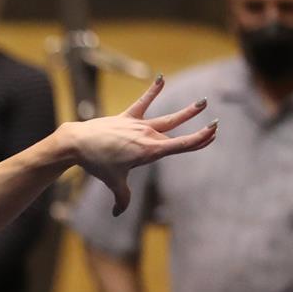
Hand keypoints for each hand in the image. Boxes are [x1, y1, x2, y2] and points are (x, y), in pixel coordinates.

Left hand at [65, 76, 218, 215]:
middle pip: (177, 134)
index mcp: (149, 150)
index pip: (181, 145)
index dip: (199, 140)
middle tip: (215, 126)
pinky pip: (143, 102)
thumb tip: (117, 213)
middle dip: (197, 132)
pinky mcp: (127, 117)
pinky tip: (161, 78)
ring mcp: (138, 124)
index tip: (213, 133)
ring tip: (202, 103)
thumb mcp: (113, 182)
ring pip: (167, 118)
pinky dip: (153, 91)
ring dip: (185, 112)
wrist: (78, 143)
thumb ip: (121, 199)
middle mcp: (147, 135)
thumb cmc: (97, 164)